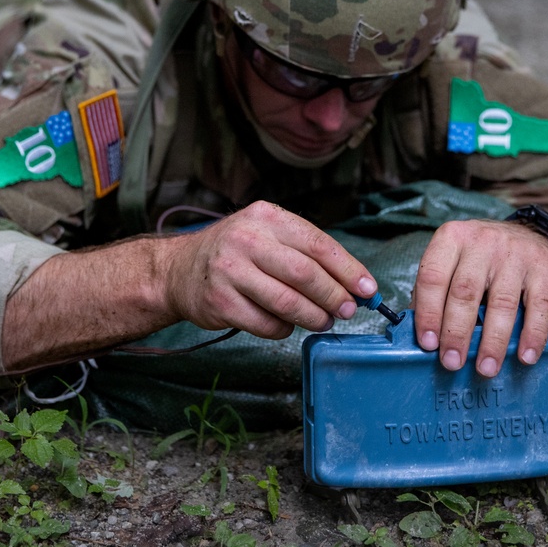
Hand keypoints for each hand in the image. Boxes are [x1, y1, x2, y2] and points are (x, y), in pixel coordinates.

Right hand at [160, 201, 377, 338]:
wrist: (180, 269)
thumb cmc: (237, 252)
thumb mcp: (268, 234)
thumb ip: (306, 253)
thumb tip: (354, 284)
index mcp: (266, 217)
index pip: (318, 244)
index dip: (348, 269)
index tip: (367, 288)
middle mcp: (246, 240)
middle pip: (305, 274)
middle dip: (334, 297)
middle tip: (349, 310)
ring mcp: (230, 272)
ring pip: (287, 303)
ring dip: (314, 317)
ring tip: (324, 321)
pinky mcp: (220, 303)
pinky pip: (266, 324)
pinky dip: (284, 329)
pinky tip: (287, 325)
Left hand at [411, 220, 547, 375]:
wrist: (531, 237)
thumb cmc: (481, 259)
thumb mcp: (454, 261)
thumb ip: (435, 292)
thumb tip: (422, 334)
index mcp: (452, 238)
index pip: (432, 276)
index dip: (428, 313)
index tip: (428, 344)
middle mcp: (482, 241)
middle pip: (464, 292)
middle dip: (456, 333)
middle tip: (452, 362)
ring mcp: (515, 254)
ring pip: (501, 303)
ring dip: (493, 341)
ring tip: (486, 368)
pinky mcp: (544, 268)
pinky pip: (538, 306)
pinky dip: (532, 335)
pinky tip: (524, 356)